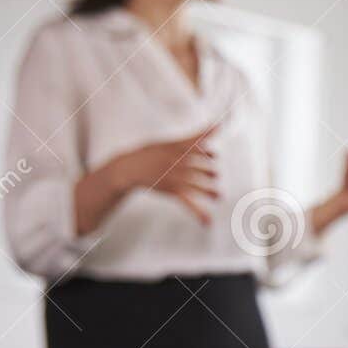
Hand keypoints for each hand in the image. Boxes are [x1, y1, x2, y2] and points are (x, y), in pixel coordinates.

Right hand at [101, 123, 219, 226]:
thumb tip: (217, 125)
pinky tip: (207, 222)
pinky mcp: (172, 191)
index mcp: (179, 149)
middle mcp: (179, 162)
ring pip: (199, 186)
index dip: (208, 153)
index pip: (199, 148)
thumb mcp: (171, 142)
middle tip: (214, 175)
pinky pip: (189, 203)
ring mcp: (176, 177)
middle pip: (202, 167)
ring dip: (210, 192)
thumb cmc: (152, 153)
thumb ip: (195, 137)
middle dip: (210, 172)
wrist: (129, 167)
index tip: (213, 155)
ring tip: (218, 196)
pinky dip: (199, 213)